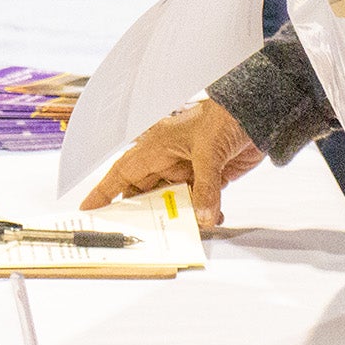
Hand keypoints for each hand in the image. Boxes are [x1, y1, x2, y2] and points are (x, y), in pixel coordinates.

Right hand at [81, 99, 262, 228]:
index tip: (89, 208)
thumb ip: (206, 187)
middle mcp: (168, 160)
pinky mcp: (209, 177)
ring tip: (182, 232)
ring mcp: (188, 169)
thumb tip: (205, 218)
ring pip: (173, 201)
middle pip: (145, 193)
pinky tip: (211, 220)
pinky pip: (199, 202)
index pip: (123, 172)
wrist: (256, 111)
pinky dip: (204, 214)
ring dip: (179, 217)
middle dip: (142, 213)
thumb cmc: (224, 116)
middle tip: (139, 233)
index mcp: (156, 146)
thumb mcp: (209, 152)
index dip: (104, 190)